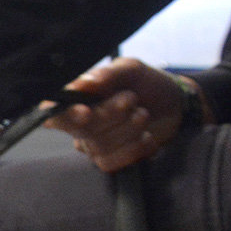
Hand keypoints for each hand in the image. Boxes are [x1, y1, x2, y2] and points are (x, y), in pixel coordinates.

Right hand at [46, 57, 200, 172]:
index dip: (63, 115)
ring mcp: (94, 144)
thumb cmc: (147, 83)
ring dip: (127, 130)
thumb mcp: (131, 69)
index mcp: (78, 100)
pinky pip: (112, 162)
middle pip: (83, 128)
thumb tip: (83, 83)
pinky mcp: (110, 160)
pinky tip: (146, 137)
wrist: (175, 104)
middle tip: (131, 99)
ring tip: (143, 115)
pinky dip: (134, 148)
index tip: (84, 112)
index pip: (55, 112)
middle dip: (110, 114)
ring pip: (100, 146)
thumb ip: (108, 73)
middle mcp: (80, 125)